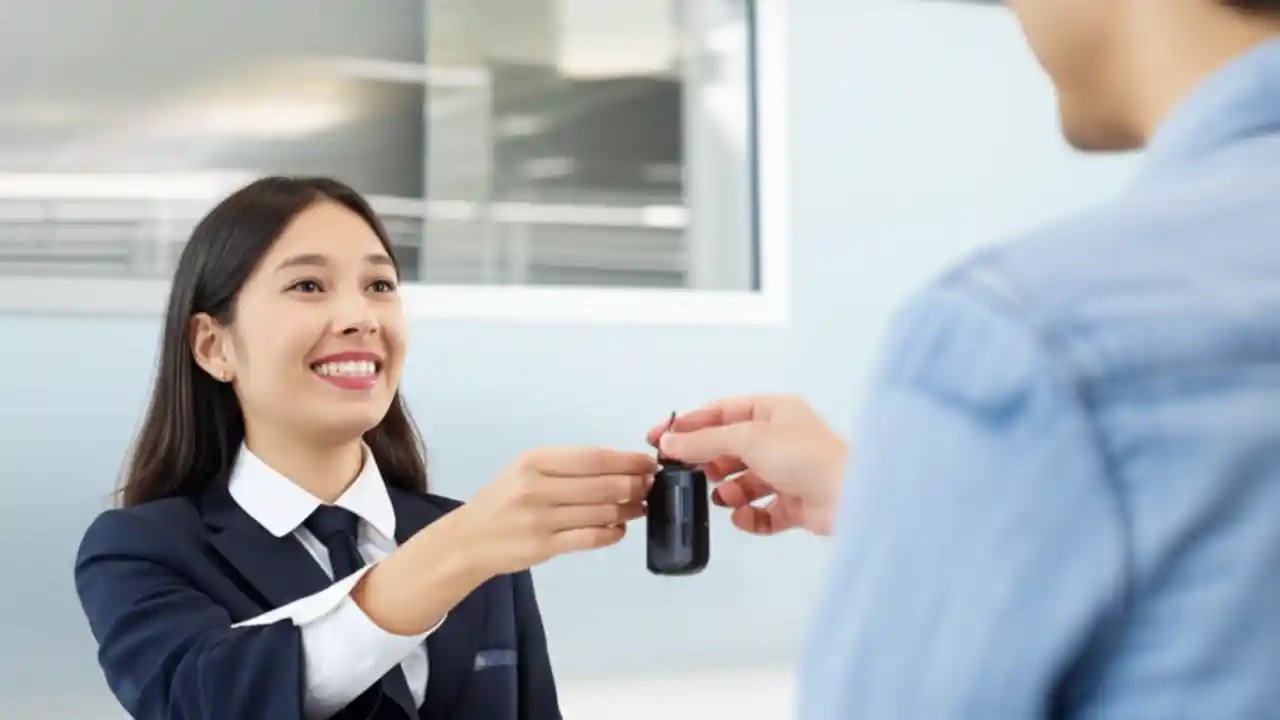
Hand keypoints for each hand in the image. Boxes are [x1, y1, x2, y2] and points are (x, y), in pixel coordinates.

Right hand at [455, 447, 656, 576]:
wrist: (468, 539)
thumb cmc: (502, 501)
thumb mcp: (526, 469)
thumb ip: (567, 466)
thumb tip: (618, 465)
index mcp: (534, 461)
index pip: (593, 458)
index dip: (627, 460)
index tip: (647, 462)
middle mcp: (536, 488)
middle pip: (602, 485)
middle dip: (635, 484)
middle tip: (650, 485)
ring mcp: (540, 519)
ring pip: (600, 512)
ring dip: (628, 509)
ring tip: (640, 506)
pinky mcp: (543, 547)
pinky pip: (589, 538)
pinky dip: (612, 533)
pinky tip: (619, 528)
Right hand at [647, 396, 847, 535]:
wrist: (850, 497)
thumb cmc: (810, 457)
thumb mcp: (747, 438)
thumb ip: (704, 440)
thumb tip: (671, 441)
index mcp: (775, 412)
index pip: (722, 412)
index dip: (690, 425)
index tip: (660, 437)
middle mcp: (782, 440)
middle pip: (731, 448)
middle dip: (710, 462)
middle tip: (687, 471)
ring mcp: (789, 473)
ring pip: (744, 482)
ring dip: (729, 491)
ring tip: (725, 495)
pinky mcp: (795, 504)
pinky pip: (761, 512)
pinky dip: (749, 516)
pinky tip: (743, 516)